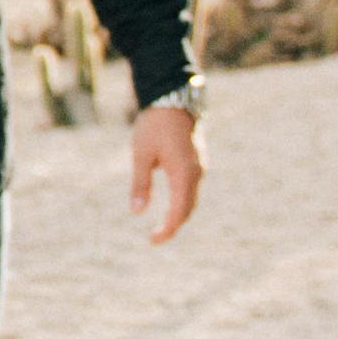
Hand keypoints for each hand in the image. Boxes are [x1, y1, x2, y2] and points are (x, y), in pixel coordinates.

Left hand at [129, 103, 204, 245]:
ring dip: (179, 214)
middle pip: (188, 209)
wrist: (173, 97)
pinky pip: (193, 188)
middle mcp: (196, 173)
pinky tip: (172, 205)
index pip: (179, 212)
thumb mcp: (141, 154)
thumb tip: (137, 212)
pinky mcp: (198, 160)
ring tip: (162, 226)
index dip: (167, 230)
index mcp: (183, 174)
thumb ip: (140, 184)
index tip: (153, 241)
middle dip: (173, 225)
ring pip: (192, 199)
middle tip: (155, 238)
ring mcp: (200, 166)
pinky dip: (183, 201)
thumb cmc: (154, 125)